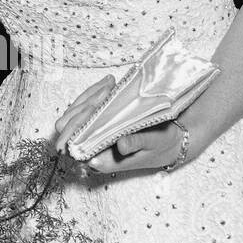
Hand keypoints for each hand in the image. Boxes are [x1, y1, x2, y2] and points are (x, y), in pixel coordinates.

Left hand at [53, 74, 187, 173]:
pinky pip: (86, 107)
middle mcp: (92, 150)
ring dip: (91, 96)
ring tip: (110, 83)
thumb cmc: (163, 146)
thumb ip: (136, 143)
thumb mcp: (153, 143)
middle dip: (87, 103)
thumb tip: (121, 146)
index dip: (79, 123)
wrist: (171, 143)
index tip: (96, 104)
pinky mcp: (97, 124)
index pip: (75, 143)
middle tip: (107, 89)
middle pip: (71, 125)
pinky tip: (109, 82)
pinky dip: (95, 93)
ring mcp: (92, 136)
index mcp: (101, 161)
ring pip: (76, 113)